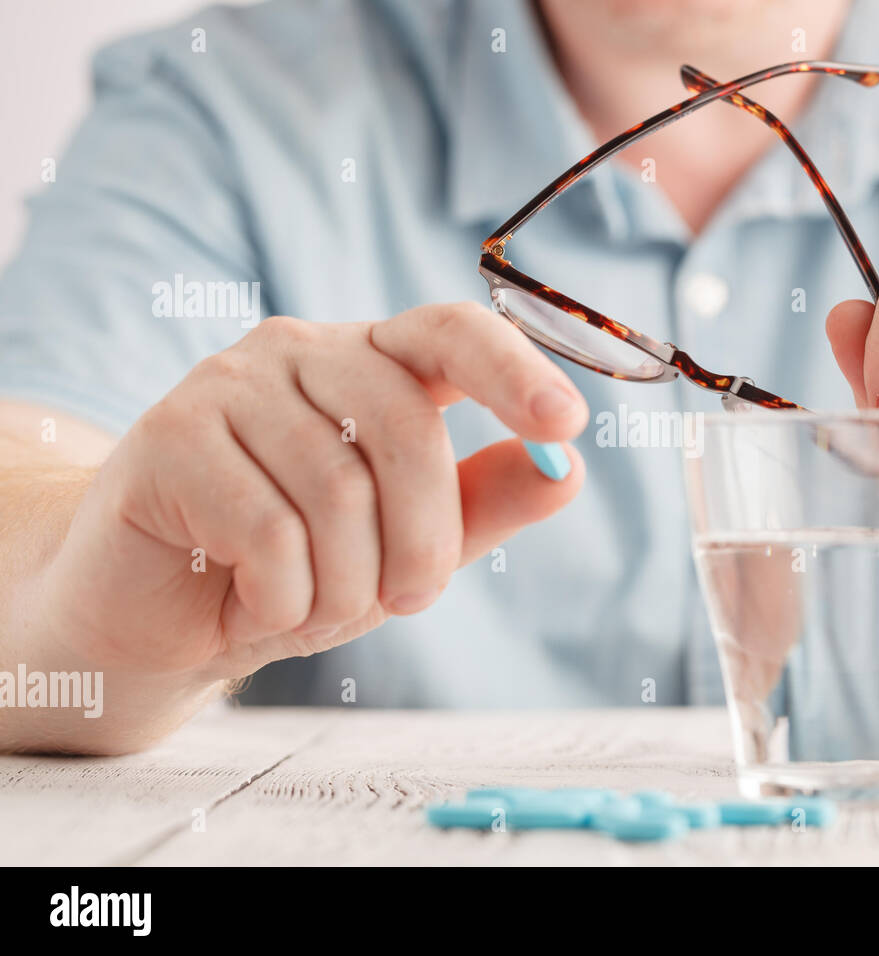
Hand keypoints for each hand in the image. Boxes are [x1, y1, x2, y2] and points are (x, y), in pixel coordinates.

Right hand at [33, 304, 586, 726]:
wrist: (164, 617)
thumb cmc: (296, 569)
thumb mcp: (405, 546)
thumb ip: (482, 504)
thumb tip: (567, 470)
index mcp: (372, 363)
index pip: (452, 331)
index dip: (514, 370)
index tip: (565, 424)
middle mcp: (302, 350)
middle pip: (406, 429)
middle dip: (423, 544)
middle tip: (406, 601)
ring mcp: (228, 383)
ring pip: (338, 490)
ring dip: (346, 585)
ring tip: (313, 606)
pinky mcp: (169, 435)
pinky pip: (269, 531)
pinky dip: (284, 597)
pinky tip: (258, 601)